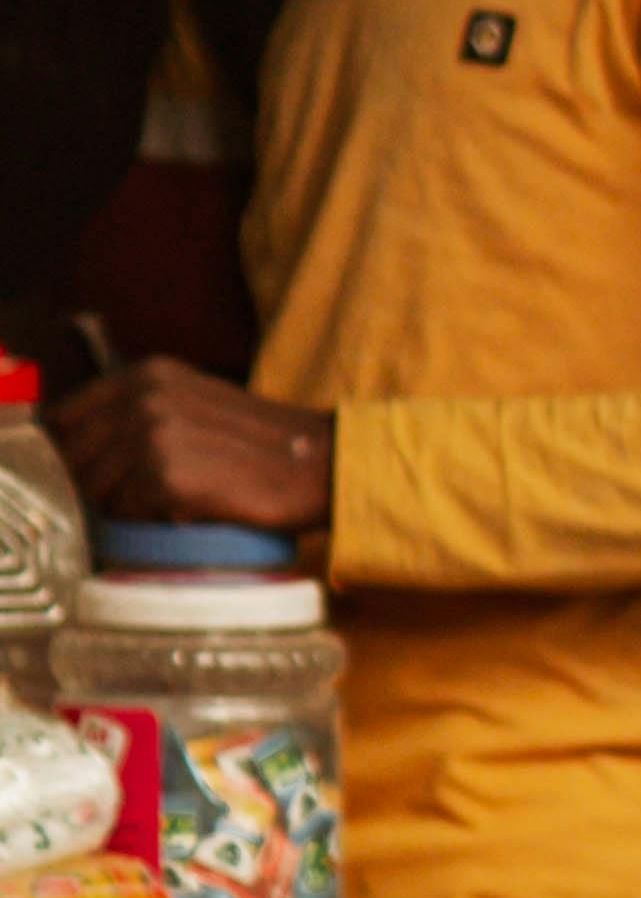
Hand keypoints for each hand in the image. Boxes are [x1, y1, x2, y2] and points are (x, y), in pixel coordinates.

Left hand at [50, 362, 332, 536]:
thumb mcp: (193, 404)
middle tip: (133, 503)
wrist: (320, 464)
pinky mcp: (166, 475)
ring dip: (121, 508)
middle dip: (94, 486)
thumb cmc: (262, 447)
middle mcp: (142, 396)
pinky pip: (126, 513)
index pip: (63, 417)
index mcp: (145, 374)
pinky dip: (147, 523)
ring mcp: (152, 434)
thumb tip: (82, 449)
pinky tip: (181, 515)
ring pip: (95, 489)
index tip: (92, 478)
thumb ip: (139, 412)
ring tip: (163, 508)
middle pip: (74, 457)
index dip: (71, 454)